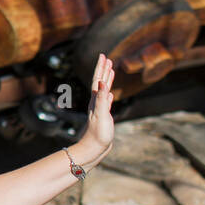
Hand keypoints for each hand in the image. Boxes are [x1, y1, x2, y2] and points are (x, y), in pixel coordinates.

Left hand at [70, 54, 115, 168]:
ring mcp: (100, 109)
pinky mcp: (104, 116)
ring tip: (110, 70)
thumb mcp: (102, 114)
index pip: (98, 79)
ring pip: (104, 90)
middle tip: (106, 57)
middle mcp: (96, 102)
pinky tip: (111, 94)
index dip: (101, 67)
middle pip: (100, 82)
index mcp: (96, 100)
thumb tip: (103, 83)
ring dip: (107, 79)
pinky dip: (109, 95)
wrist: (93, 149)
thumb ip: (102, 99)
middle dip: (103, 69)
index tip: (103, 55)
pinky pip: (107, 101)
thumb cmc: (98, 134)